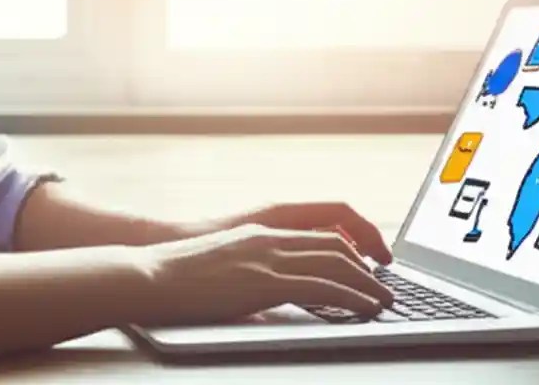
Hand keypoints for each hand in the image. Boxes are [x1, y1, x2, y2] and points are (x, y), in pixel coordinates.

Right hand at [135, 223, 393, 326]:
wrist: (151, 276)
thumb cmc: (177, 278)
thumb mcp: (222, 266)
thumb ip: (249, 272)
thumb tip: (265, 297)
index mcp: (260, 232)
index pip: (320, 231)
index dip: (351, 246)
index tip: (368, 263)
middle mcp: (269, 239)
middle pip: (335, 245)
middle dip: (367, 265)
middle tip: (385, 284)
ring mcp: (267, 258)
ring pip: (336, 264)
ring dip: (368, 284)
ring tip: (386, 300)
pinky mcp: (265, 282)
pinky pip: (322, 288)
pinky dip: (353, 297)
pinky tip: (367, 308)